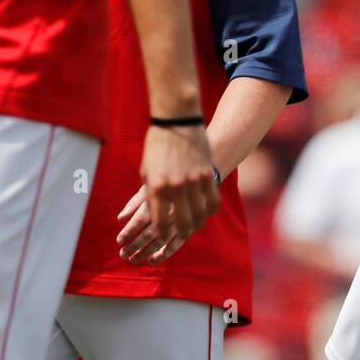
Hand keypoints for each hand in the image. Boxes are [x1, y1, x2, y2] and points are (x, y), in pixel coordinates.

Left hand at [115, 185, 189, 264]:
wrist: (198, 175)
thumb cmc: (169, 178)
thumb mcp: (152, 182)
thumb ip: (135, 201)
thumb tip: (120, 218)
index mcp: (158, 198)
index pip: (139, 220)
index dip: (128, 232)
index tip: (119, 241)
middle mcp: (169, 210)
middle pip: (148, 233)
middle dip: (134, 246)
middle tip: (123, 254)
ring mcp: (181, 219)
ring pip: (161, 241)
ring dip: (146, 252)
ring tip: (133, 259)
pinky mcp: (191, 225)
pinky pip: (177, 243)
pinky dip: (165, 253)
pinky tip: (153, 259)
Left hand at [140, 123, 217, 243]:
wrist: (176, 121)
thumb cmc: (157, 145)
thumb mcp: (147, 170)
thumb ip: (149, 193)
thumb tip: (151, 212)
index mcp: (156, 187)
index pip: (159, 222)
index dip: (161, 235)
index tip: (161, 238)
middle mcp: (175, 186)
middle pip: (181, 222)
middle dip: (180, 234)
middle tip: (180, 235)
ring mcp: (193, 181)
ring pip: (199, 215)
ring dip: (197, 224)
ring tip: (194, 226)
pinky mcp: (207, 173)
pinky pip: (212, 200)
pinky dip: (209, 210)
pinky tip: (206, 212)